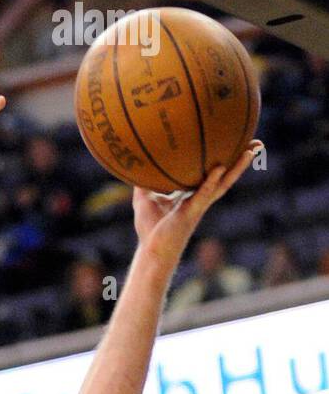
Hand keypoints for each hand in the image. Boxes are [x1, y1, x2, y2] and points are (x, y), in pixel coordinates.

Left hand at [134, 140, 262, 267]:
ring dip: (238, 168)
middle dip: (241, 161)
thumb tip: (135, 162)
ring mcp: (199, 205)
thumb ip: (143, 182)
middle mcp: (201, 198)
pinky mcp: (191, 213)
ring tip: (252, 150)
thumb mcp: (144, 199)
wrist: (151, 252)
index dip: (224, 159)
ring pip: (223, 184)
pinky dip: (211, 182)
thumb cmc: (150, 229)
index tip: (234, 141)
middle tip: (257, 142)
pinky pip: (203, 195)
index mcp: (192, 194)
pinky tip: (219, 168)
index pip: (212, 173)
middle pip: (226, 176)